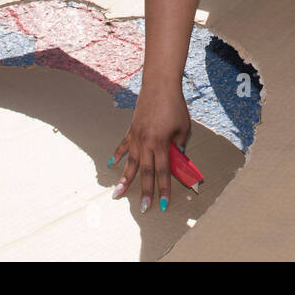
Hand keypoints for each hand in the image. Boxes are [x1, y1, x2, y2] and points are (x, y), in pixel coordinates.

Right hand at [109, 85, 190, 213]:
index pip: (163, 172)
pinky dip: (117, 155)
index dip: (164, 189)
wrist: (160, 85)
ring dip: (125, 179)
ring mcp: (136, 136)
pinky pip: (123, 145)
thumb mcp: (183, 128)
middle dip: (145, 192)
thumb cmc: (175, 105)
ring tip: (117, 194)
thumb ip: (178, 146)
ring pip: (130, 163)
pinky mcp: (131, 129)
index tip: (162, 204)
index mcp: (161, 143)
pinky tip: (111, 165)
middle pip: (145, 172)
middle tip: (143, 209)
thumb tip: (176, 159)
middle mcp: (146, 142)